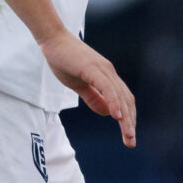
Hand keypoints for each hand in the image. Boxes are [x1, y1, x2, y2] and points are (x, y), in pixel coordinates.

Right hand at [42, 30, 135, 147]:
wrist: (52, 40)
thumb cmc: (63, 60)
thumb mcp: (78, 85)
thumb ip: (93, 98)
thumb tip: (107, 113)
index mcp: (107, 77)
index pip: (124, 100)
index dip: (128, 118)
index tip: (128, 136)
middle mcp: (110, 73)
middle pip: (126, 101)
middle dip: (130, 123)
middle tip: (131, 142)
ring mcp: (103, 70)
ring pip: (120, 97)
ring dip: (125, 117)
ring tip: (128, 135)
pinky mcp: (93, 69)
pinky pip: (107, 88)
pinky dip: (114, 102)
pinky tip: (117, 117)